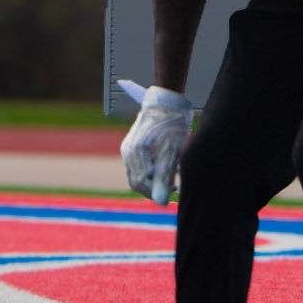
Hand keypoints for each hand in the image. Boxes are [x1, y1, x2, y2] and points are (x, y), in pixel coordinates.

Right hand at [119, 83, 193, 204]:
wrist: (167, 100)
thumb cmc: (172, 125)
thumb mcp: (171, 153)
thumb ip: (164, 178)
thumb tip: (161, 202)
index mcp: (134, 152)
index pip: (140, 184)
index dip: (156, 192)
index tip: (173, 193)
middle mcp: (127, 151)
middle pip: (137, 180)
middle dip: (155, 186)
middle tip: (175, 186)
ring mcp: (129, 147)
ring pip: (138, 172)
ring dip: (154, 178)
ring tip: (173, 175)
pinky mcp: (133, 143)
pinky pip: (139, 164)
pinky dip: (151, 169)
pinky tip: (166, 164)